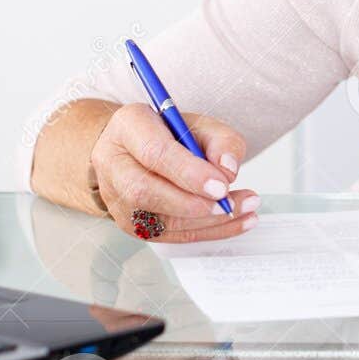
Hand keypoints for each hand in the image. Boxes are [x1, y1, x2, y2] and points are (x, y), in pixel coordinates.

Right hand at [89, 104, 259, 242]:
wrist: (140, 150)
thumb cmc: (170, 134)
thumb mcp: (202, 123)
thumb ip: (221, 140)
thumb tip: (228, 169)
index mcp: (128, 127)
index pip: (153, 153)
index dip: (188, 172)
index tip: (221, 184)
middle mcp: (113, 163)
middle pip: (144, 191)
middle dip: (192, 202)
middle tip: (228, 201)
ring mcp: (117, 198)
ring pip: (156, 220)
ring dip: (206, 221)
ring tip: (244, 210)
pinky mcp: (132, 224)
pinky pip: (170, 236)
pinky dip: (209, 231)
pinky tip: (237, 221)